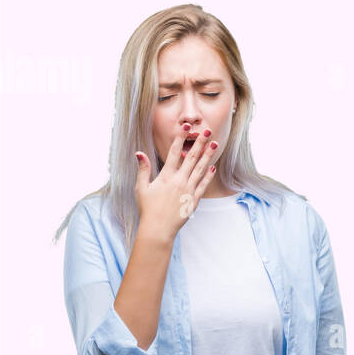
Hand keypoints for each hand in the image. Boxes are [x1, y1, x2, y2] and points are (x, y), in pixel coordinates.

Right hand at [133, 123, 219, 244]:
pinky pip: (203, 185)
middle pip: (191, 158)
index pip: (174, 152)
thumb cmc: (148, 208)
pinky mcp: (194, 200)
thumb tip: (139, 153)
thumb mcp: (141, 187)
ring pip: (200, 169)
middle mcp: (179, 181)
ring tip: (214, 144)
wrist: (158, 228)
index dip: (180, 138)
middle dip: (199, 143)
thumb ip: (143, 169)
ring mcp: (188, 190)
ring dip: (207, 156)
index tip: (186, 126)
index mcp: (165, 176)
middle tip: (207, 131)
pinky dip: (208, 175)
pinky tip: (213, 166)